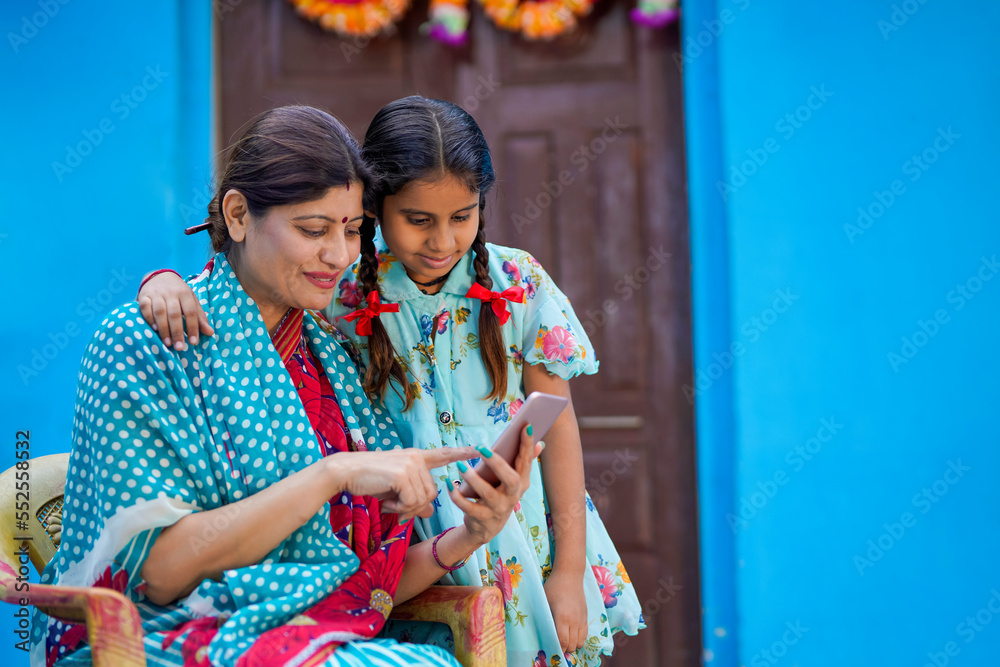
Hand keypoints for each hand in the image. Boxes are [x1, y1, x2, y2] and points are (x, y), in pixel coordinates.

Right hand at [137, 271, 212, 350]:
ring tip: (167, 343)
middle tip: (180, 347)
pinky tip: (154, 329)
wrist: (159, 276)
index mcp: (185, 293)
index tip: (194, 342)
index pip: (191, 312)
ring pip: (159, 312)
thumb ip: (200, 317)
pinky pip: (144, 308)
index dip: (193, 327)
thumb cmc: (179, 293)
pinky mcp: (143, 296)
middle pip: (175, 313)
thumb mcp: (191, 301)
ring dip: (163, 329)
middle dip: (177, 332)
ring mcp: (156, 294)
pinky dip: (149, 319)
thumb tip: (210, 333)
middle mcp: (171, 293)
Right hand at [325, 447, 477, 521]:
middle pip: (432, 493)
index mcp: (417, 457)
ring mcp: (411, 464)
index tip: (478, 449)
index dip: (462, 452)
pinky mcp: (403, 474)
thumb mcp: (396, 490)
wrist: (346, 472)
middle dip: (416, 507)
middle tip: (396, 508)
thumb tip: (429, 513)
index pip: (444, 454)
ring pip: (423, 499)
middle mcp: (417, 458)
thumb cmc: (370, 480)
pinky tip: (387, 503)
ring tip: (389, 503)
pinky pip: (411, 502)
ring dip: (406, 508)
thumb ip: (415, 499)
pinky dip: (399, 508)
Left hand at [448, 425, 542, 544]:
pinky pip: (468, 507)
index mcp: (521, 484)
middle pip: (511, 479)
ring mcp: (498, 509)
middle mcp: (512, 497)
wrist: (486, 529)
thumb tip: (540, 443)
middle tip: (482, 448)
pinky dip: (457, 496)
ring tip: (461, 466)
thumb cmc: (499, 496)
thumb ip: (524, 463)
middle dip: (498, 463)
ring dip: (473, 479)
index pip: (526, 462)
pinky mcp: (481, 519)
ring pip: (487, 494)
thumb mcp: (513, 483)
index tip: (525, 427)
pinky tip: (449, 484)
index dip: (527, 445)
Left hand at [545, 567, 588, 652]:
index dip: (558, 648)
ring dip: (574, 644)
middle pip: (573, 644)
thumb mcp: (545, 601)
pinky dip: (580, 638)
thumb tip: (545, 631)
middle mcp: (574, 620)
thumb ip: (547, 617)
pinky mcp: (586, 615)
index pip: (563, 641)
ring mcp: (582, 618)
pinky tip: (573, 635)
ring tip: (566, 641)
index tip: (553, 649)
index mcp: (562, 617)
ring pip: (581, 641)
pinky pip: (586, 633)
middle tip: (558, 646)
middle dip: (565, 648)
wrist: (570, 575)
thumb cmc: (554, 586)